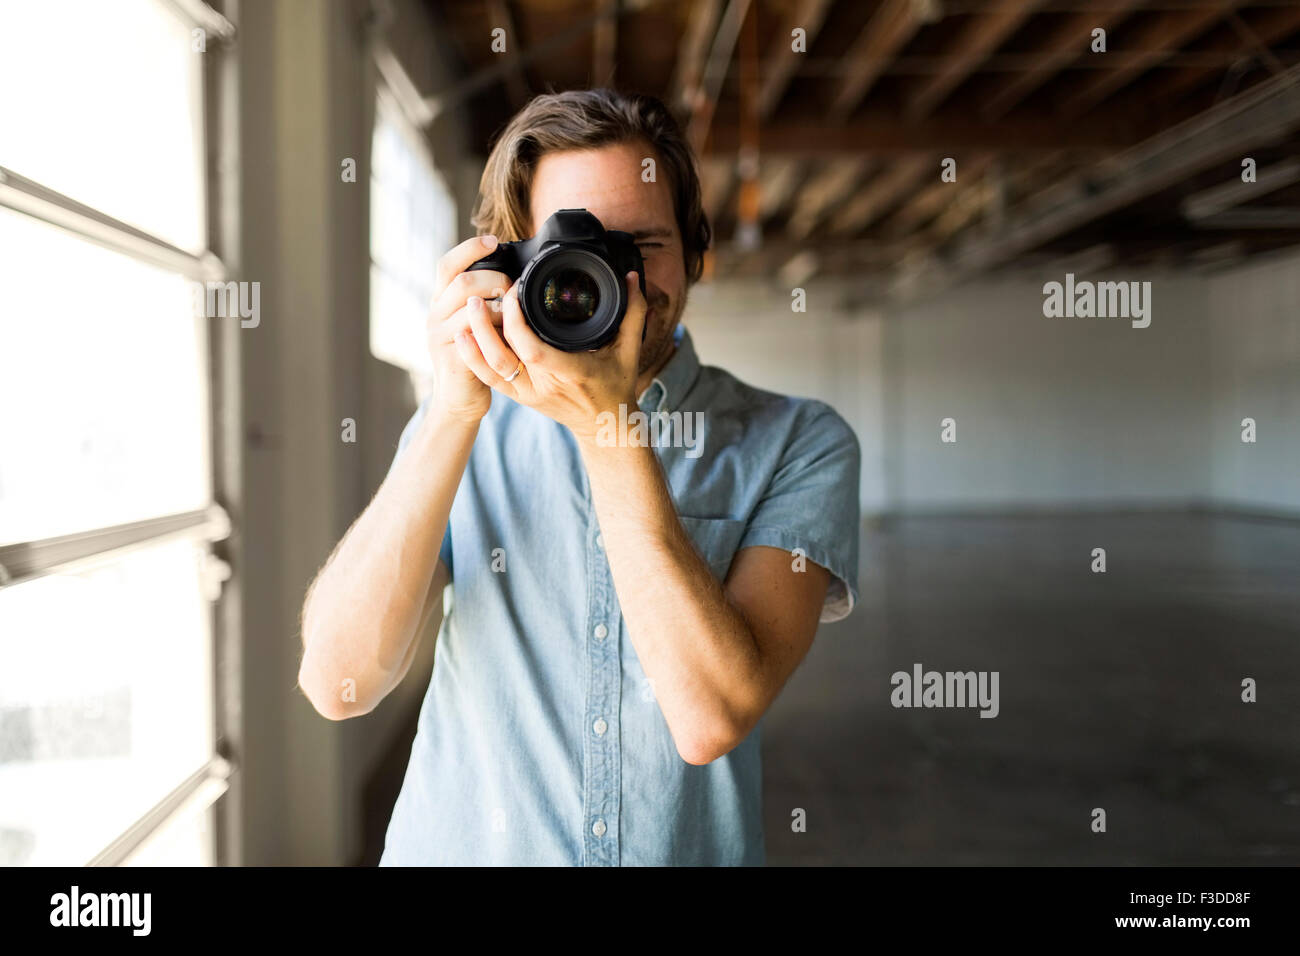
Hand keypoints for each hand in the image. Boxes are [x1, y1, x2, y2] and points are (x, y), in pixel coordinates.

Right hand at [426, 234, 512, 424]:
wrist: (459, 399)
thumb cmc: (474, 357)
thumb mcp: (475, 323)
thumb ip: (483, 300)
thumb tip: (510, 275)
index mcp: (440, 302)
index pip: (448, 264)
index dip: (470, 249)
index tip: (493, 241)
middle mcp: (435, 315)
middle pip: (463, 281)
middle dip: (495, 280)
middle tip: (512, 288)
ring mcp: (440, 336)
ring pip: (471, 306)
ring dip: (499, 305)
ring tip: (513, 311)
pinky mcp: (452, 356)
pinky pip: (476, 335)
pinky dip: (497, 329)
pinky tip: (509, 331)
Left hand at [455, 269, 646, 441]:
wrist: (604, 426)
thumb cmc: (617, 387)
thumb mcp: (630, 351)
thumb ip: (632, 312)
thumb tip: (634, 277)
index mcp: (571, 371)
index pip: (534, 350)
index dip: (516, 322)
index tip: (513, 293)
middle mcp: (545, 384)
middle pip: (505, 356)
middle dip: (487, 324)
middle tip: (480, 293)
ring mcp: (529, 392)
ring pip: (492, 368)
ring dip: (475, 338)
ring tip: (468, 308)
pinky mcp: (519, 396)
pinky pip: (490, 379)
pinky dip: (473, 358)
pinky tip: (462, 336)